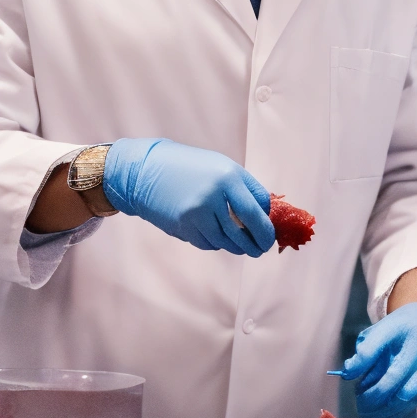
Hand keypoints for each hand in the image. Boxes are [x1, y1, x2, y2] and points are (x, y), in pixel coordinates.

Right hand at [103, 139, 274, 256]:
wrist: (146, 171)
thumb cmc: (191, 167)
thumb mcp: (223, 167)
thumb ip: (247, 190)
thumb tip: (267, 216)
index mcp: (227, 178)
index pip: (255, 213)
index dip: (266, 231)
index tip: (269, 238)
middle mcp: (212, 197)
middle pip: (242, 234)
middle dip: (255, 246)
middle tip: (260, 250)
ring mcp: (195, 214)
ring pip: (225, 242)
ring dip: (236, 247)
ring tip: (242, 246)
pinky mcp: (183, 227)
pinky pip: (208, 243)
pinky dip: (215, 243)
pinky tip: (215, 234)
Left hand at [334, 304, 416, 417]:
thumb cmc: (397, 329)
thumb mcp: (380, 330)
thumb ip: (365, 350)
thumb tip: (348, 372)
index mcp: (415, 345)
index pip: (394, 376)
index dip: (374, 391)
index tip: (358, 394)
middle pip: (403, 396)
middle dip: (378, 405)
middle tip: (360, 405)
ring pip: (410, 406)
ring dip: (386, 414)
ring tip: (368, 410)